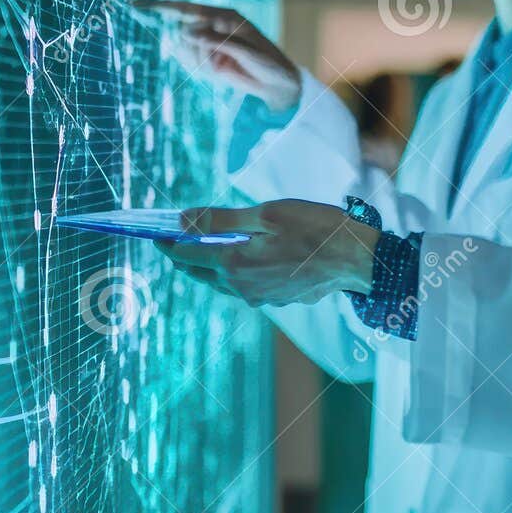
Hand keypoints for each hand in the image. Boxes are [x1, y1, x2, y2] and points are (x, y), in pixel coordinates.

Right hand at [135, 0, 301, 111]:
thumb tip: (183, 31)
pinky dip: (201, 70)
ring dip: (200, 62)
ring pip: (185, 51)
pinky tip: (219, 71)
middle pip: (184, 34)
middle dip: (196, 51)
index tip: (134, 3)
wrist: (277, 83)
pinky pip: (190, 63)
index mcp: (223, 15)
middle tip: (220, 62)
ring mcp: (208, 42)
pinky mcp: (206, 57)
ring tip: (223, 67)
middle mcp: (212, 25)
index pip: (186, 8)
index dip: (159, 6)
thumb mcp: (244, 52)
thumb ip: (214, 41)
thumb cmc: (268, 63)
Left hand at [156, 200, 378, 307]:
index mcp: (234, 264)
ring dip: (208, 264)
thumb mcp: (266, 214)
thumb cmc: (315, 230)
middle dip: (183, 254)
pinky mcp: (277, 298)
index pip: (185, 255)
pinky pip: (244, 284)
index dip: (166, 241)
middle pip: (199, 272)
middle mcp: (242, 287)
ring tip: (201, 244)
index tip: (153, 230)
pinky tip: (242, 255)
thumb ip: (220, 220)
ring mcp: (260, 296)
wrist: (358, 260)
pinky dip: (234, 269)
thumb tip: (181, 221)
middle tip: (173, 235)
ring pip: (222, 281)